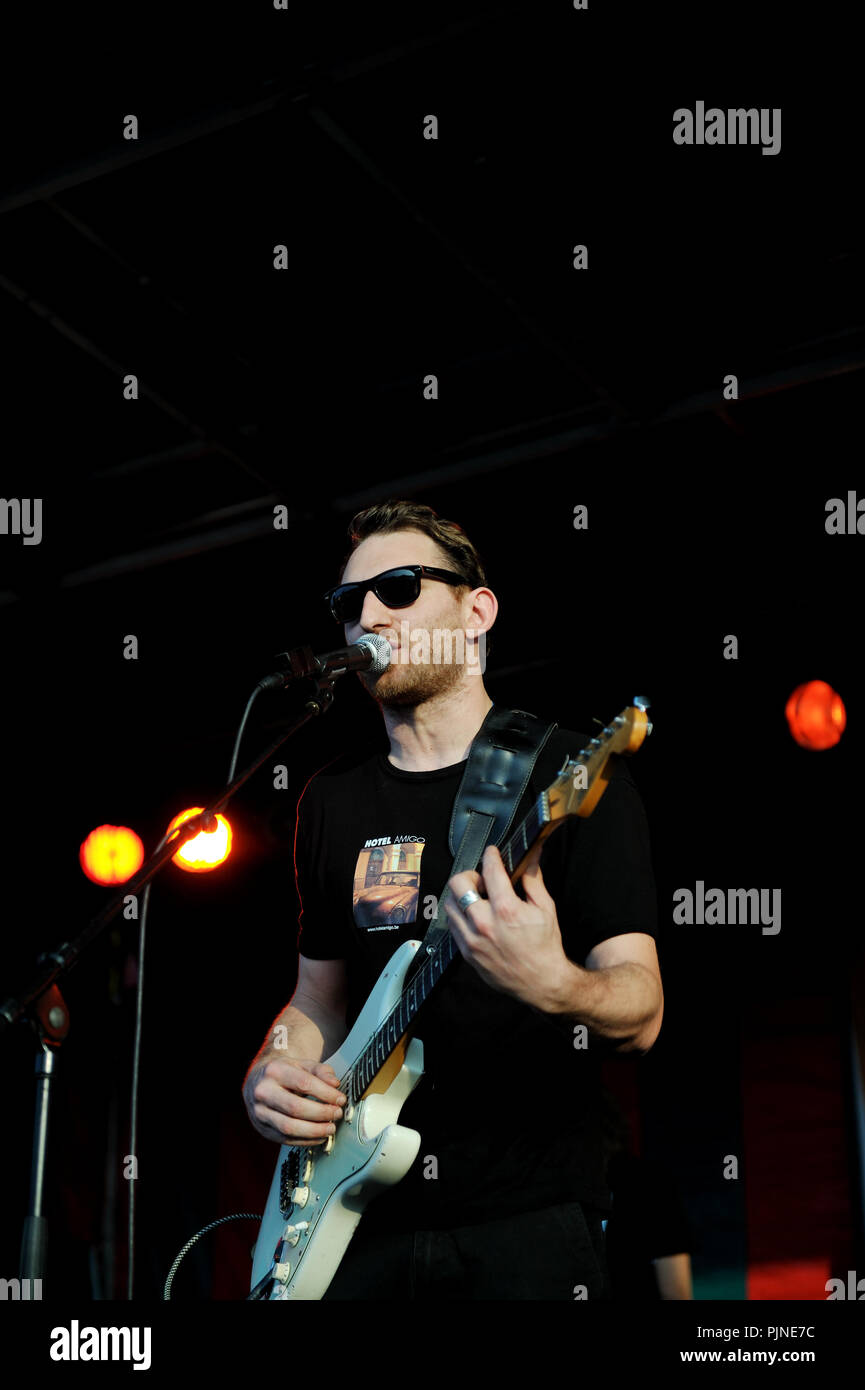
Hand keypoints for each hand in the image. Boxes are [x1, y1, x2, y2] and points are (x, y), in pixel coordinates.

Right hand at [244, 1057, 346, 1146]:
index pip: (304, 1083)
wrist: (257, 1082)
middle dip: (322, 1113)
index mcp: (274, 1071)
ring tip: (330, 1128)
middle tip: (337, 1113)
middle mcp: (263, 1092)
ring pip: (289, 1127)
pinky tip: (318, 1136)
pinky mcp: (263, 1129)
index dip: (326, 1093)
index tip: (340, 1099)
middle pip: (295, 1107)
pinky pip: (286, 1139)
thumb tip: (335, 1084)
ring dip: (314, 1131)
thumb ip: (321, 1071)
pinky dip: (306, 1140)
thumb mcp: (301, 1064)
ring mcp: (260, 1113)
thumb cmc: (282, 1073)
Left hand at [445, 842, 571, 1010]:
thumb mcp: (546, 908)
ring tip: (477, 899)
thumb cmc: (545, 946)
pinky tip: (474, 917)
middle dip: (470, 875)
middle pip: (458, 884)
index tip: (492, 852)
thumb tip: (533, 856)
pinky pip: (452, 925)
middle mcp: (485, 923)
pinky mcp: (466, 953)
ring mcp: (472, 940)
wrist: (541, 983)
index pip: (490, 870)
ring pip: (449, 904)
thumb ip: (534, 880)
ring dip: (461, 896)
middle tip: (481, 880)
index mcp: (507, 910)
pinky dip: (460, 916)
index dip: (490, 855)